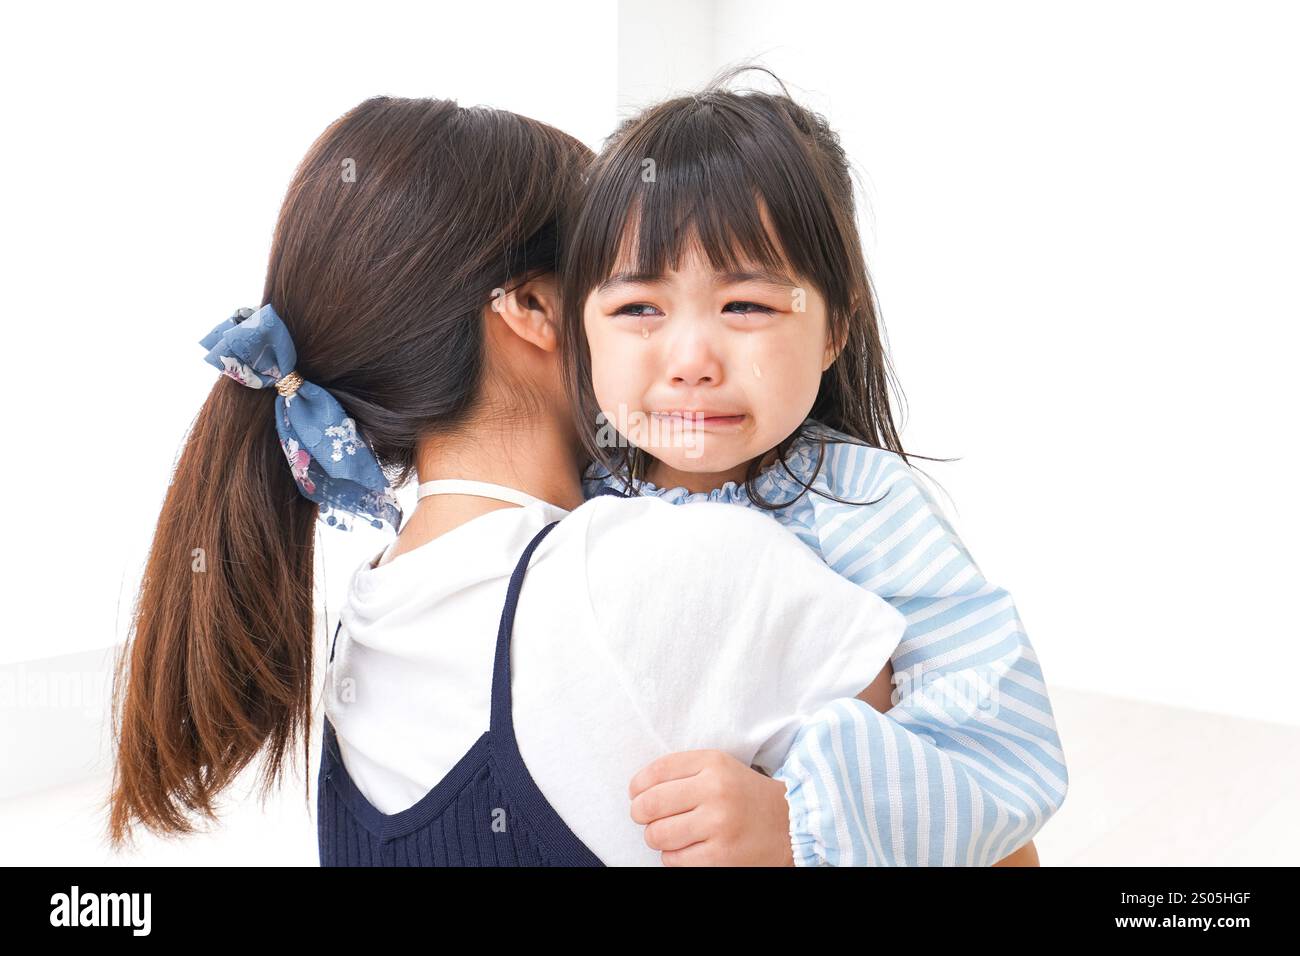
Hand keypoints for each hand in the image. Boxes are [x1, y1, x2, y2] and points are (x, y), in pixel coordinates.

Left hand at [628, 749, 794, 865]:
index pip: (656, 771)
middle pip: (650, 805)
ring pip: (657, 835)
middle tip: (646, 817)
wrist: (791, 824)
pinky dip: (673, 857)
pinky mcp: (720, 857)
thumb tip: (637, 791)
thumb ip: (682, 771)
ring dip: (657, 837)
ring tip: (671, 834)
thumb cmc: (745, 795)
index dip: (637, 786)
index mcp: (713, 764)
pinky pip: (673, 860)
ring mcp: (718, 826)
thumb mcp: (719, 768)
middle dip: (641, 813)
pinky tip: (688, 848)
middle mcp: (716, 792)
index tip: (636, 794)